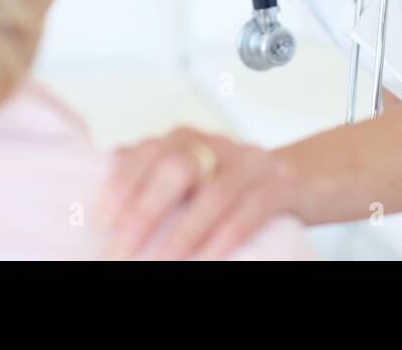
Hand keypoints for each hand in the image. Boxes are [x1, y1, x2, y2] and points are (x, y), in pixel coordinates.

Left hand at [95, 126, 302, 259]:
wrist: (300, 180)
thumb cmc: (232, 185)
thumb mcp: (193, 174)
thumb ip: (155, 174)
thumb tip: (106, 191)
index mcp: (187, 138)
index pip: (147, 152)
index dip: (121, 184)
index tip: (101, 219)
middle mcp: (217, 143)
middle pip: (175, 167)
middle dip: (145, 210)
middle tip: (122, 250)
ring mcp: (250, 162)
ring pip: (214, 193)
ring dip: (183, 233)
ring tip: (161, 263)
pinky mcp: (279, 185)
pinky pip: (250, 210)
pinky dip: (225, 238)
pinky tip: (205, 260)